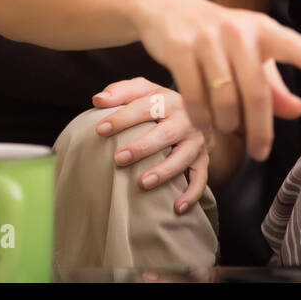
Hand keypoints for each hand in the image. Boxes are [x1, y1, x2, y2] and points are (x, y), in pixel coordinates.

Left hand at [89, 77, 211, 214]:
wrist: (200, 112)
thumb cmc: (161, 104)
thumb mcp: (144, 91)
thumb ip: (120, 92)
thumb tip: (98, 100)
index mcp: (168, 100)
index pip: (145, 107)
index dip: (122, 118)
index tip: (100, 129)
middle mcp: (186, 120)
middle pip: (165, 134)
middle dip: (142, 147)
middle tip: (118, 159)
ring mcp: (196, 141)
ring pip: (183, 157)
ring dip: (164, 171)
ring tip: (142, 183)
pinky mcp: (203, 159)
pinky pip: (200, 178)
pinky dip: (191, 194)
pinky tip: (176, 208)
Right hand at [133, 0, 300, 162]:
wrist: (167, 8)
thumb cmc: (219, 37)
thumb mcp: (251, 54)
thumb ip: (275, 85)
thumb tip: (298, 111)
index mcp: (262, 29)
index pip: (291, 45)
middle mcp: (238, 32)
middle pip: (256, 92)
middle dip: (260, 130)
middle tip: (261, 153)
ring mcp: (207, 39)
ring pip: (225, 99)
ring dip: (227, 124)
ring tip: (227, 127)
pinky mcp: (179, 49)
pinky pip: (194, 97)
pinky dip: (201, 119)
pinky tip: (204, 123)